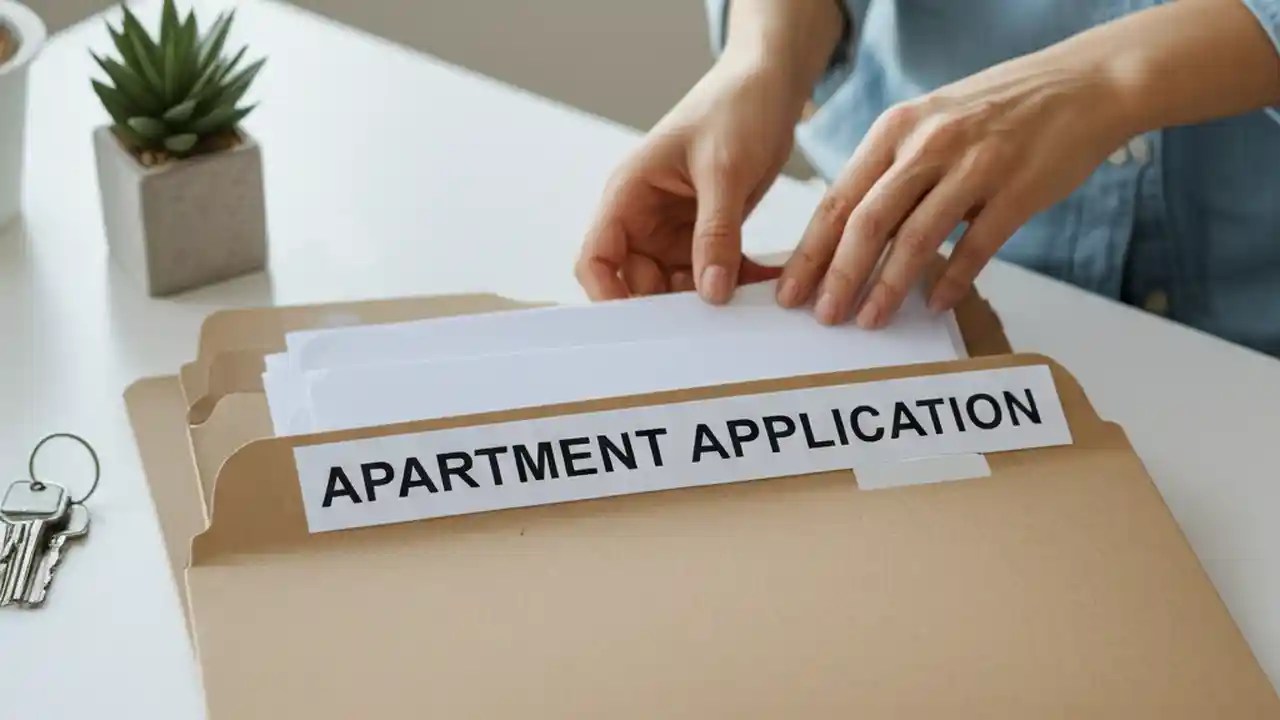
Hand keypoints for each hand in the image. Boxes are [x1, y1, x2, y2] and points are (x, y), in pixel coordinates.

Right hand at [577, 58, 804, 303]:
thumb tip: (710, 294)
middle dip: (671, 305)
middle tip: (712, 325)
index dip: (608, 296)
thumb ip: (716, 233)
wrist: (770, 84)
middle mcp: (645, 218)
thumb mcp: (724, 170)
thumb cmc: (735, 107)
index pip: (596, 258)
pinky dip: (739, 282)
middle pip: (639, 283)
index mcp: (629, 194)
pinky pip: (716, 272)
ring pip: (680, 286)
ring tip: (749, 305)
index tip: (643, 328)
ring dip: (711, 298)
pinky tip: (768, 286)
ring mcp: (676, 229)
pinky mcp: (709, 233)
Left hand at [777, 52, 1132, 326]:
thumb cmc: (997, 110)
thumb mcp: (930, 123)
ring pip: (916, 238)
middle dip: (839, 275)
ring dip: (888, 286)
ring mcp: (974, 166)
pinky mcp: (1017, 189)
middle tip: (824, 316)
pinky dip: (952, 280)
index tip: (791, 289)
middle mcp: (929, 144)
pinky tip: (935, 304)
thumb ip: (892, 171)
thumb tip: (851, 235)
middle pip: (868, 221)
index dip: (811, 250)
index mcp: (896, 129)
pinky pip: (976, 246)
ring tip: (870, 321)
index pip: (839, 198)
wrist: (1082, 84)